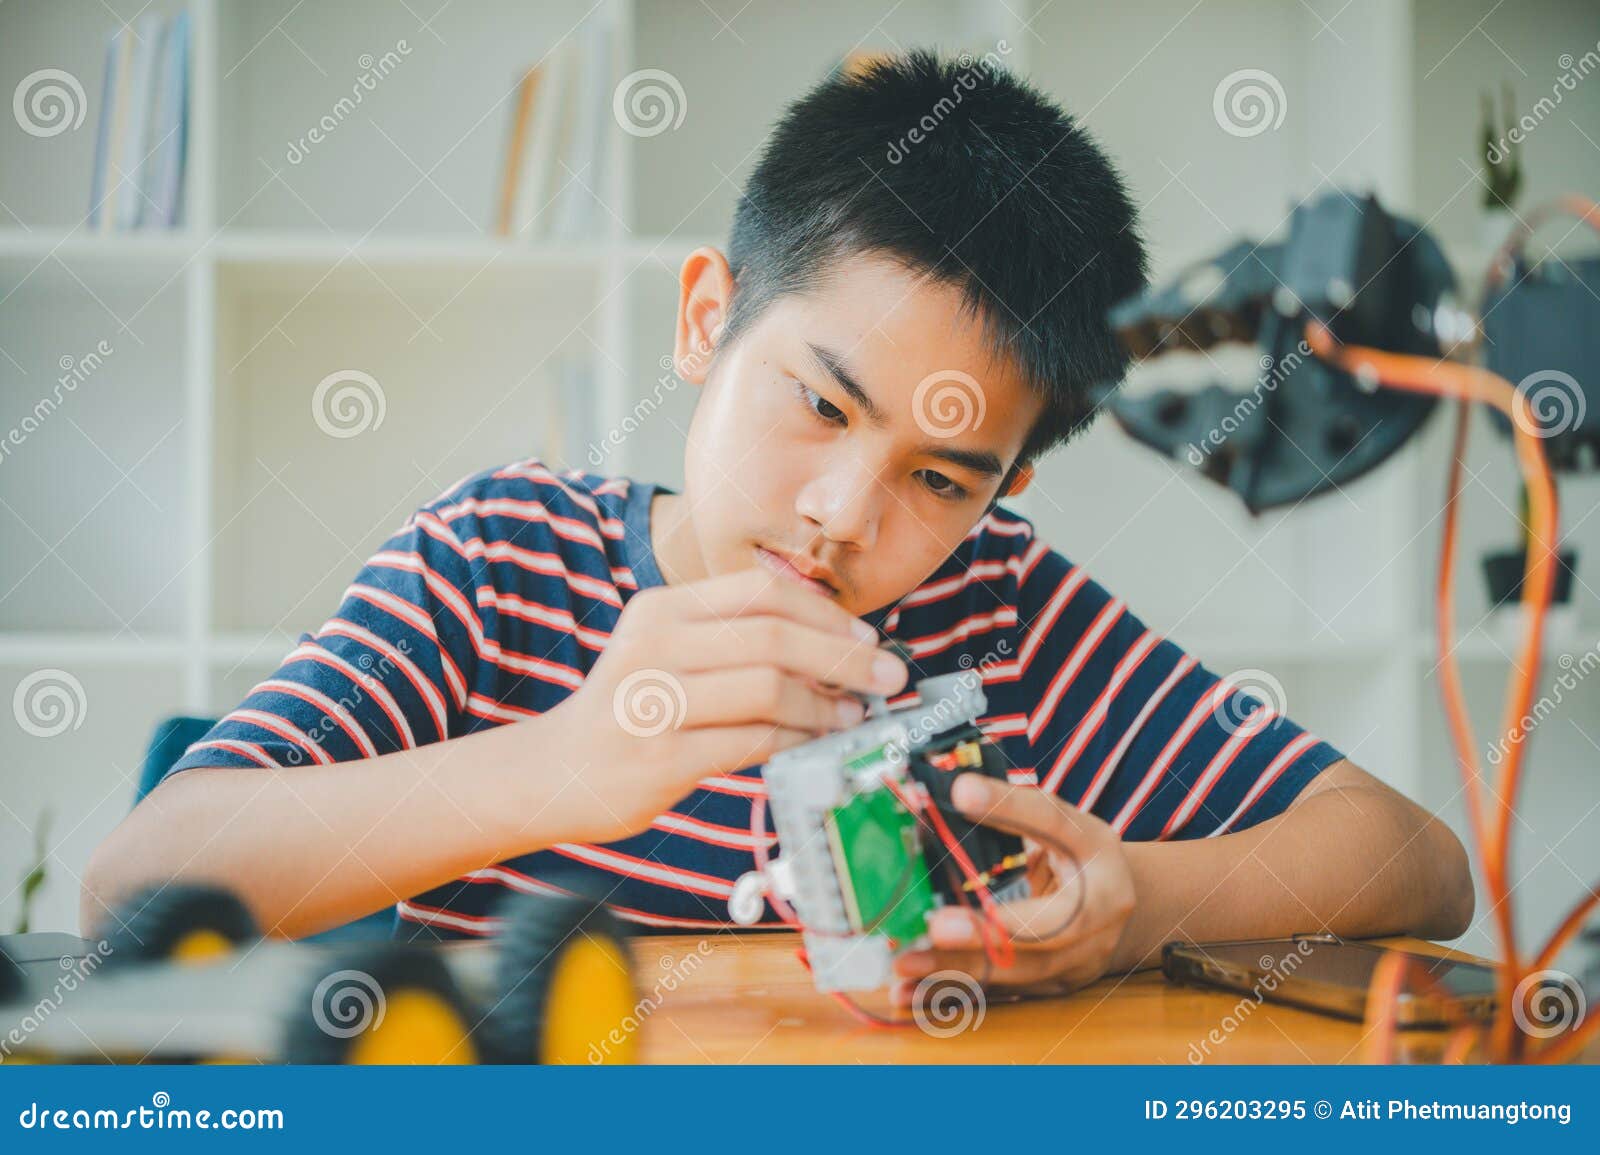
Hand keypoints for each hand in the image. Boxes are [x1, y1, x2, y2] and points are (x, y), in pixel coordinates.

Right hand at [545, 567, 908, 842]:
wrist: (554, 772)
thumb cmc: (628, 711)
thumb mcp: (664, 652)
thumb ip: (733, 640)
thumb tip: (834, 646)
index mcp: (660, 609)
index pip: (761, 592)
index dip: (825, 614)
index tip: (865, 639)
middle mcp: (653, 646)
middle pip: (773, 637)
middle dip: (845, 658)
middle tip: (886, 677)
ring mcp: (653, 702)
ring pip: (769, 688)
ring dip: (827, 704)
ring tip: (854, 716)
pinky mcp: (661, 757)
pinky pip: (753, 740)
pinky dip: (798, 739)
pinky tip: (816, 741)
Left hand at [891, 774, 1137, 1004]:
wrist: (1115, 907)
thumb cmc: (1077, 857)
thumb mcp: (1058, 822)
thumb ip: (1014, 811)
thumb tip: (953, 790)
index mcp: (1097, 852)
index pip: (1055, 824)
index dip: (1010, 809)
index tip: (961, 793)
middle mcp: (1098, 915)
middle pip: (1048, 929)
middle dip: (990, 931)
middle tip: (938, 926)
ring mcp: (1078, 960)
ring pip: (1017, 972)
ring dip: (955, 969)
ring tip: (906, 962)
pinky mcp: (1050, 988)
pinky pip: (998, 996)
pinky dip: (951, 995)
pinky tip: (909, 994)